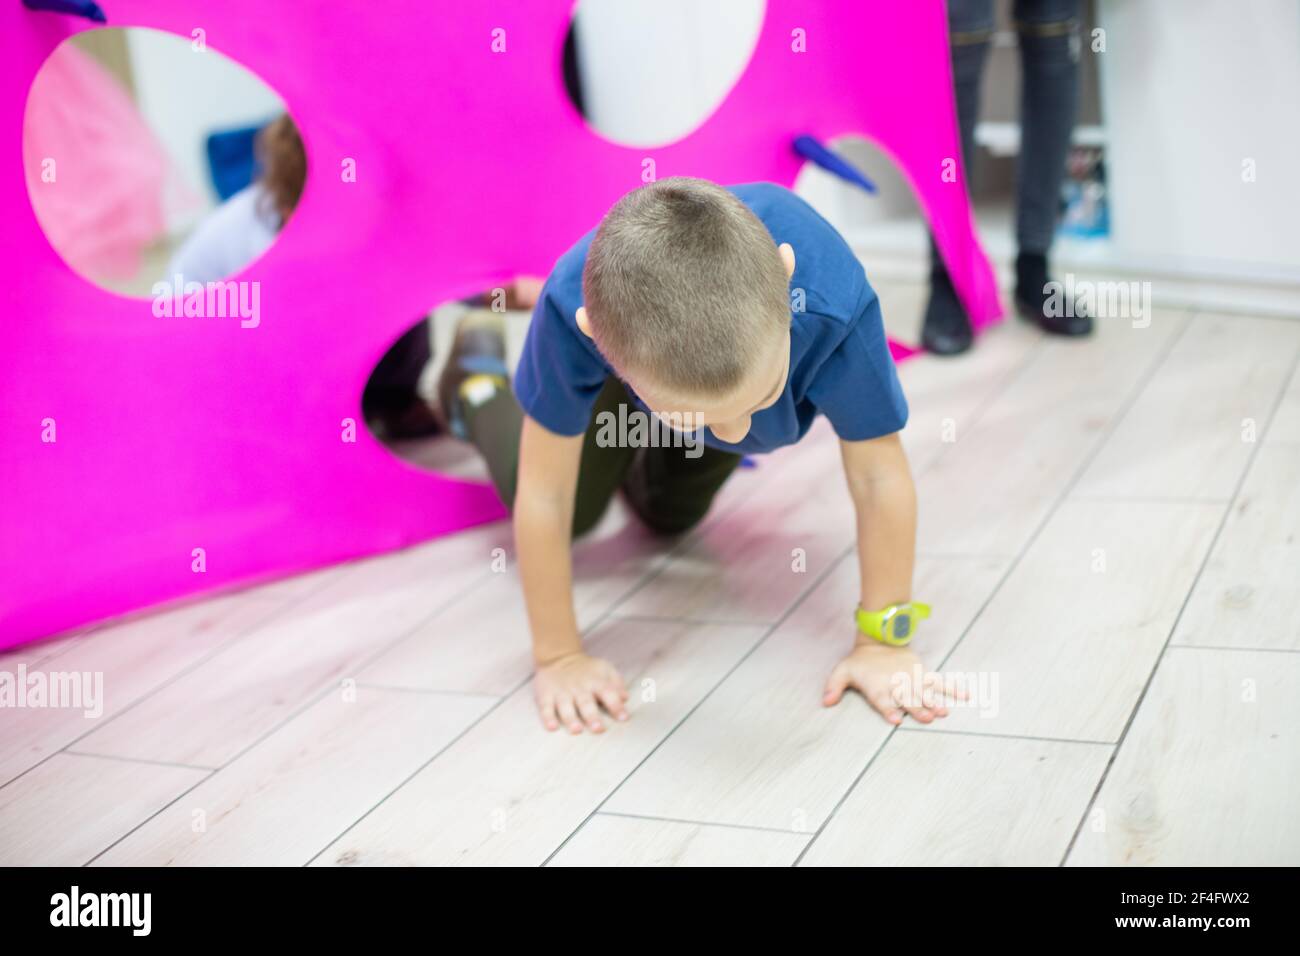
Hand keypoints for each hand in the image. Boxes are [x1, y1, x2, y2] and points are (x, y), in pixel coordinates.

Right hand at [534, 651, 628, 733]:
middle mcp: (579, 688)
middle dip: (592, 716)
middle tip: (598, 728)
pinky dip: (548, 717)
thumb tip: (625, 698)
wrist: (558, 657)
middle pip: (586, 703)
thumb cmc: (587, 669)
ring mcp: (561, 692)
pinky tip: (552, 727)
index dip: (616, 705)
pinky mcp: (546, 695)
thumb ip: (617, 683)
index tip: (624, 718)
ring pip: (565, 707)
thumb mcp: (605, 670)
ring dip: (571, 719)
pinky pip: (545, 707)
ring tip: (577, 730)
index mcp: (595, 682)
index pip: (608, 693)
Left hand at [822, 641, 966, 724]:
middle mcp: (896, 683)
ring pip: (924, 691)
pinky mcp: (922, 671)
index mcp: (877, 686)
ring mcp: (911, 677)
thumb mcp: (842, 671)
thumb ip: (833, 687)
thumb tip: (825, 702)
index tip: (895, 719)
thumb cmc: (860, 662)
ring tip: (943, 712)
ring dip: (934, 702)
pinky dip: (952, 688)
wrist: (879, 639)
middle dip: (916, 708)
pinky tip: (966, 697)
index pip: (882, 700)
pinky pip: (939, 681)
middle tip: (926, 718)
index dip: (888, 709)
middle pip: (907, 698)